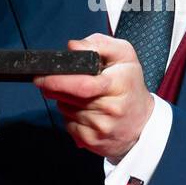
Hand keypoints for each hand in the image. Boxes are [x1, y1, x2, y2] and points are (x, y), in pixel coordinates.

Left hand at [33, 33, 153, 161]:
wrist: (142, 123)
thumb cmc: (130, 85)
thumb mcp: (123, 55)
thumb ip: (98, 43)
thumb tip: (73, 47)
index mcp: (118, 84)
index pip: (83, 85)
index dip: (58, 80)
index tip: (43, 76)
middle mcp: (110, 109)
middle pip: (68, 97)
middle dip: (55, 88)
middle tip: (51, 80)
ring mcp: (101, 127)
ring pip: (65, 109)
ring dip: (64, 100)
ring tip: (81, 96)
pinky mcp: (92, 141)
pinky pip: (67, 125)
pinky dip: (69, 116)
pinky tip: (84, 111)